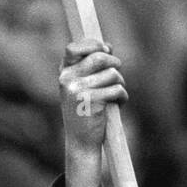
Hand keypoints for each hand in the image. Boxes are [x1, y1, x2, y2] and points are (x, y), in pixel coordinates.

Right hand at [59, 38, 127, 157]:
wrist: (81, 141)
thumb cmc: (85, 111)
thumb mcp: (82, 87)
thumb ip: (91, 66)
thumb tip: (108, 46)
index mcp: (63, 74)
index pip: (73, 48)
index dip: (92, 44)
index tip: (106, 49)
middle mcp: (67, 80)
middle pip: (99, 57)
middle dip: (114, 63)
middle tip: (118, 74)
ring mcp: (77, 90)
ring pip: (112, 74)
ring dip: (120, 82)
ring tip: (116, 94)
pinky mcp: (91, 101)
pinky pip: (117, 89)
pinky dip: (122, 96)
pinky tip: (119, 104)